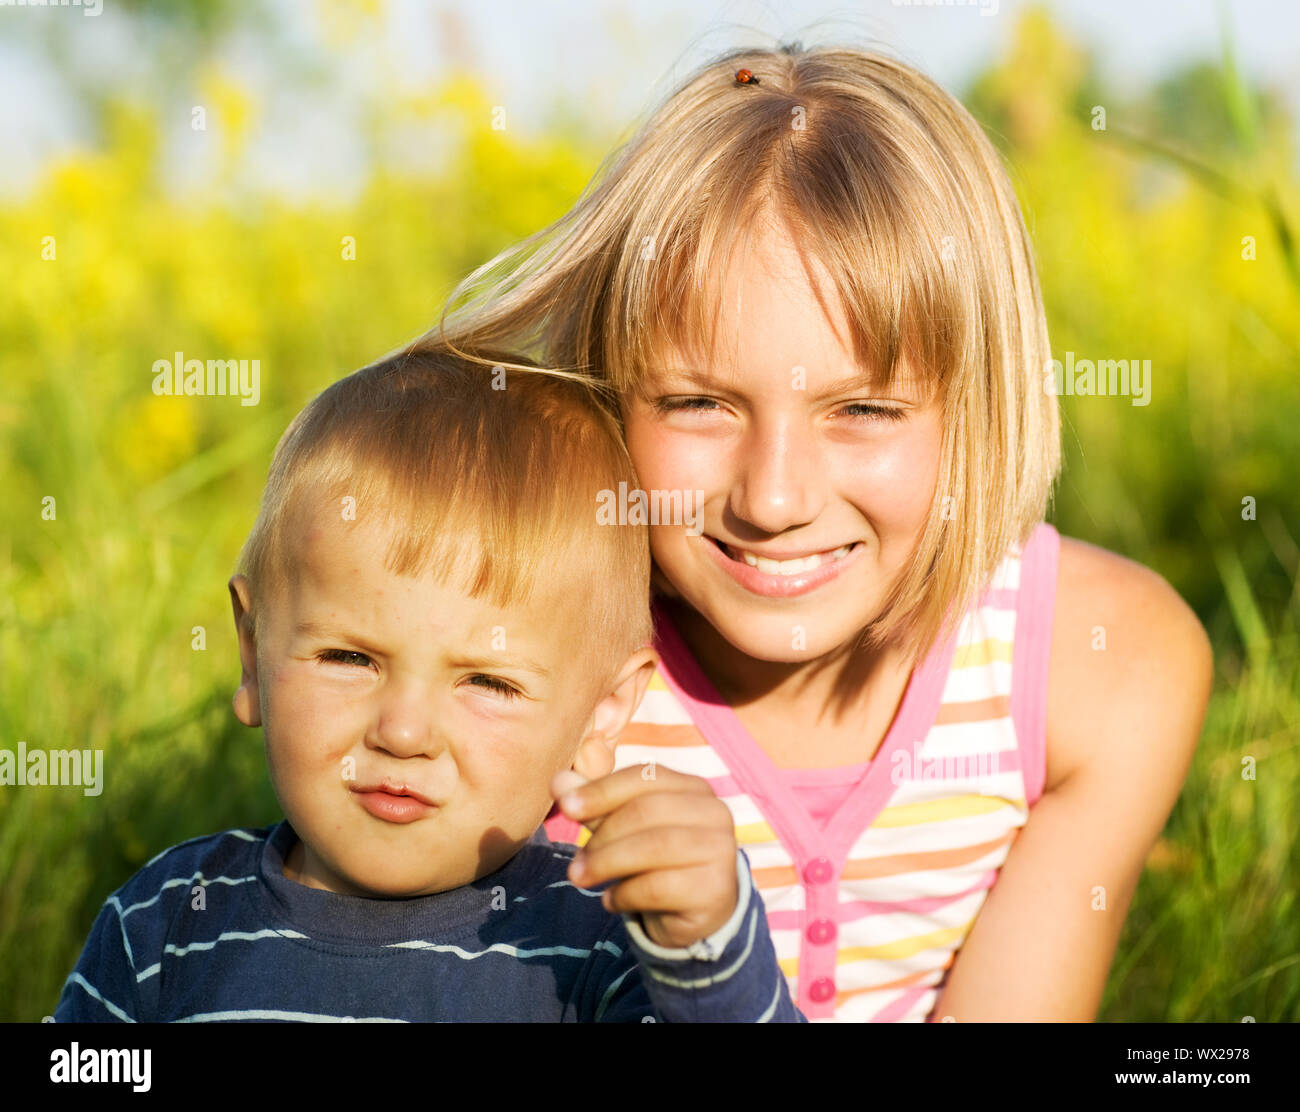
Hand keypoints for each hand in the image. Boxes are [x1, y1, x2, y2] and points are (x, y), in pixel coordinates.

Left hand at [551, 765, 739, 949]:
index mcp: (693, 787)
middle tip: (573, 864)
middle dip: (602, 836)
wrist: (696, 913)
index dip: (602, 790)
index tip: (566, 807)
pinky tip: (611, 901)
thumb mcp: (622, 827)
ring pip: (654, 847)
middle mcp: (715, 812)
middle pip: (647, 811)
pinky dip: (625, 894)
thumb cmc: (655, 860)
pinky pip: (659, 887)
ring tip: (580, 879)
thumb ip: (595, 803)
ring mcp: (721, 850)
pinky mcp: (716, 888)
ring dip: (606, 863)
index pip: (645, 776)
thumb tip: (559, 780)